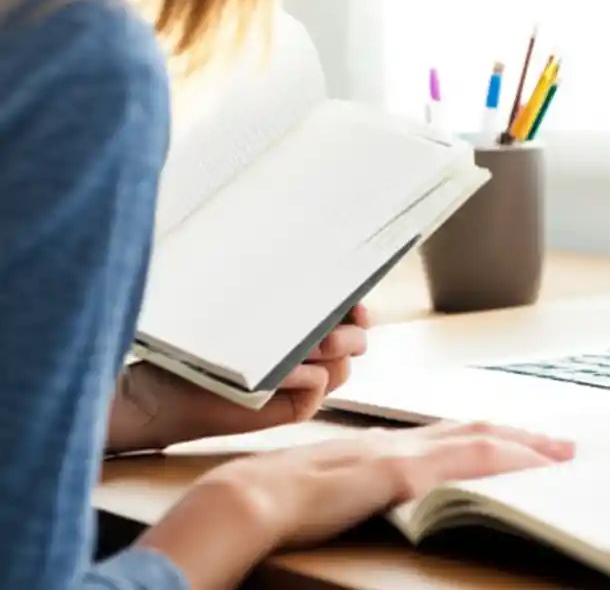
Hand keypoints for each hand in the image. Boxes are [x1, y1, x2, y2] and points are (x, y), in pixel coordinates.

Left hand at [108, 305, 372, 452]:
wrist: (166, 393)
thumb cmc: (200, 347)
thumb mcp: (246, 315)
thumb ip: (283, 303)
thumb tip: (318, 285)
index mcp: (303, 327)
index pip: (350, 315)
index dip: (359, 308)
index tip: (355, 304)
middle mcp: (311, 355)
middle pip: (356, 341)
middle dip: (349, 333)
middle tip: (327, 331)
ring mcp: (306, 384)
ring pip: (342, 366)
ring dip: (329, 351)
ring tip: (305, 346)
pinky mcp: (296, 407)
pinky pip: (319, 385)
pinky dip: (307, 376)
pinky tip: (284, 372)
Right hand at [136, 421, 575, 588]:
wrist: (248, 499)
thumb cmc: (280, 501)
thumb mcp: (334, 491)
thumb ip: (364, 489)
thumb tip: (381, 498)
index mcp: (385, 447)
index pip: (452, 436)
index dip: (492, 439)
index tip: (525, 445)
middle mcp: (400, 442)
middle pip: (476, 431)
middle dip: (523, 438)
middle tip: (564, 446)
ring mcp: (403, 454)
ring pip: (481, 441)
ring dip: (526, 446)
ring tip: (562, 455)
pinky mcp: (401, 473)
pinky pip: (469, 461)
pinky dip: (506, 460)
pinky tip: (531, 469)